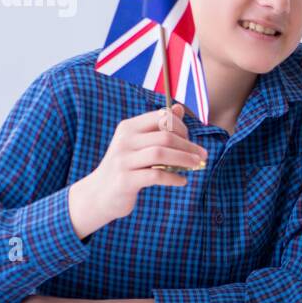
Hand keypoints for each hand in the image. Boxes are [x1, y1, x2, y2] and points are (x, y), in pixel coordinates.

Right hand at [68, 103, 206, 238]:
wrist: (99, 194)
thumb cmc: (126, 166)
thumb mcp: (138, 144)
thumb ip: (158, 128)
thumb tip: (179, 108)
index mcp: (128, 128)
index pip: (161, 117)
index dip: (181, 126)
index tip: (189, 139)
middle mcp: (124, 141)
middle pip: (165, 136)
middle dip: (188, 145)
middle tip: (202, 155)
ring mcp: (123, 160)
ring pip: (161, 154)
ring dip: (185, 159)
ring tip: (197, 166)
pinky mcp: (125, 180)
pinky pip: (156, 175)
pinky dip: (173, 177)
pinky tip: (182, 181)